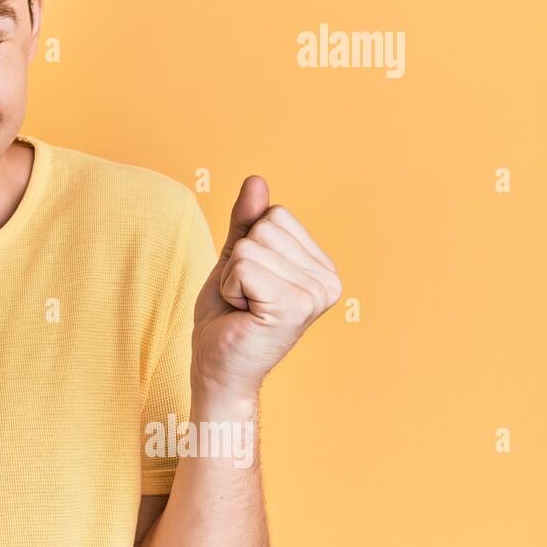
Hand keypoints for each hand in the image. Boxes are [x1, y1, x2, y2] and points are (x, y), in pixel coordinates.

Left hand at [191, 176, 341, 396]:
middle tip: (245, 298)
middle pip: (263, 227)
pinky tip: (243, 314)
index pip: (276, 214)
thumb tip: (256, 180)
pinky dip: (230, 287)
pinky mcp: (292, 306)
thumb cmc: (228, 317)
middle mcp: (328, 279)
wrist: (218, 366)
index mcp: (321, 266)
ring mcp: (314, 293)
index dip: (248, 245)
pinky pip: (242, 265)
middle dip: (238, 262)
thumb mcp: (236, 258)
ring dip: (233, 277)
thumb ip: (247, 221)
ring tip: (245, 307)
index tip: (251, 283)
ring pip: (250, 246)